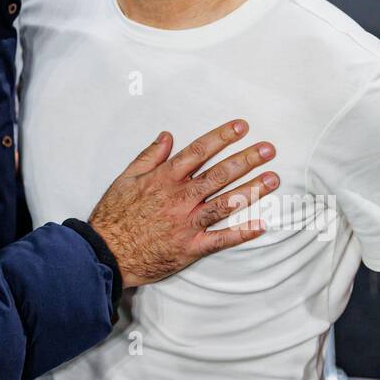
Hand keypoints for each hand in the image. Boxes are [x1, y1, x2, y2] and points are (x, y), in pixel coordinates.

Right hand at [87, 119, 277, 288]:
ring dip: (251, 190)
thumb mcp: (125, 178)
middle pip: (218, 174)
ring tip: (273, 178)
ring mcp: (187, 223)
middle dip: (245, 160)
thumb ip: (149, 156)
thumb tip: (167, 136)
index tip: (241, 127)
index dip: (221, 137)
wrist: (106, 252)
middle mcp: (179, 198)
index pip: (198, 152)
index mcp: (164, 179)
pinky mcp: (190, 248)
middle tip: (268, 149)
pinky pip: (220, 240)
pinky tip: (262, 224)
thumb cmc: (114, 215)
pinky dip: (241, 233)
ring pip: (225, 204)